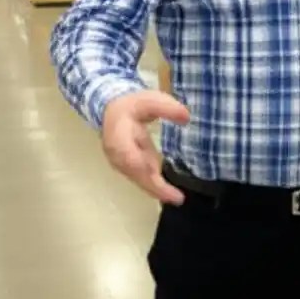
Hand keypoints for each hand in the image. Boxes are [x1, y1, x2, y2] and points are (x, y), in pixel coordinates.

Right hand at [101, 90, 190, 204]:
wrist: (113, 110)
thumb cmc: (133, 105)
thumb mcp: (150, 100)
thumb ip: (166, 107)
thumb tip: (186, 117)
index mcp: (119, 136)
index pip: (130, 157)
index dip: (144, 169)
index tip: (160, 178)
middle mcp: (117, 154)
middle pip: (136, 174)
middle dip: (155, 187)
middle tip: (177, 198)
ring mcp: (122, 162)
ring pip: (139, 179)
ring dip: (156, 190)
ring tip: (176, 198)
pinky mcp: (130, 166)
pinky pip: (142, 178)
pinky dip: (155, 187)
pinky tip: (169, 193)